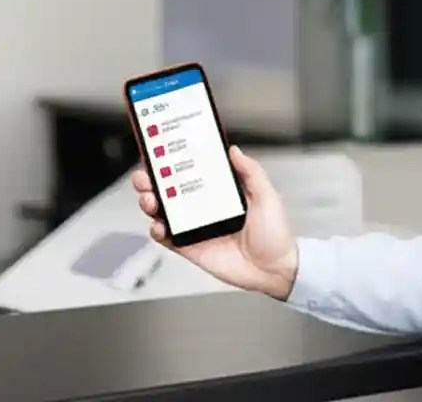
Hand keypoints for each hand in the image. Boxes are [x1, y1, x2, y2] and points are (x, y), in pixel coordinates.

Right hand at [133, 146, 298, 299]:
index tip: (160, 150)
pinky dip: (156, 230)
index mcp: (220, 192)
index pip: (191, 170)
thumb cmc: (275, 235)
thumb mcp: (267, 197)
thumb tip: (234, 150)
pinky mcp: (190, 247)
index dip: (173, 161)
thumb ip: (251, 172)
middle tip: (146, 176)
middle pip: (169, 189)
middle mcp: (204, 207)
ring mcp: (195, 227)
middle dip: (151, 179)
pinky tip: (159, 225)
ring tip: (150, 199)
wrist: (275, 270)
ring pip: (162, 210)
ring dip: (149, 201)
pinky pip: (166, 238)